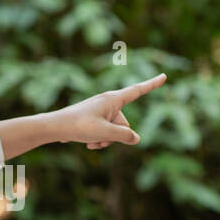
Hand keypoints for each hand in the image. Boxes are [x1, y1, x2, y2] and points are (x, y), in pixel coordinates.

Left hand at [48, 73, 166, 148]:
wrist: (55, 127)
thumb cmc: (79, 126)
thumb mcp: (105, 133)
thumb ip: (123, 136)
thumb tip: (136, 138)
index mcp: (113, 99)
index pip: (138, 91)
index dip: (152, 84)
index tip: (165, 76)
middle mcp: (109, 103)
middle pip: (125, 124)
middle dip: (116, 136)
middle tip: (98, 137)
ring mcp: (101, 111)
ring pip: (115, 131)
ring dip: (106, 140)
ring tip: (91, 141)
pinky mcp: (95, 119)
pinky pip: (105, 133)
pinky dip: (99, 140)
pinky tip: (87, 143)